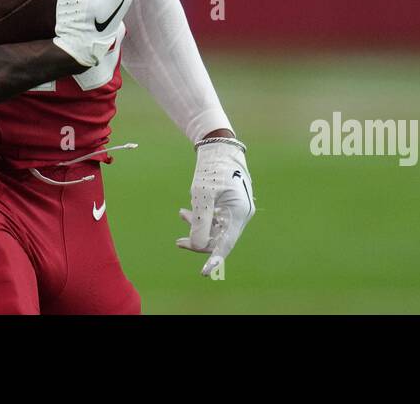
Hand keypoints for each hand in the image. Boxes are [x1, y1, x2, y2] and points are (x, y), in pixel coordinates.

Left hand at [177, 136, 254, 275]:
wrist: (218, 147)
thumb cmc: (211, 169)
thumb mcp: (202, 195)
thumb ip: (200, 221)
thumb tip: (198, 246)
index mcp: (239, 212)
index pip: (226, 243)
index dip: (214, 259)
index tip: (203, 272)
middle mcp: (241, 214)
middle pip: (219, 238)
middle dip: (198, 240)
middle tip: (178, 242)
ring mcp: (237, 209)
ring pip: (216, 228)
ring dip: (197, 226)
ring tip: (180, 215)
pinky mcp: (230, 204)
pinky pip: (216, 219)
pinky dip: (201, 218)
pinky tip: (186, 212)